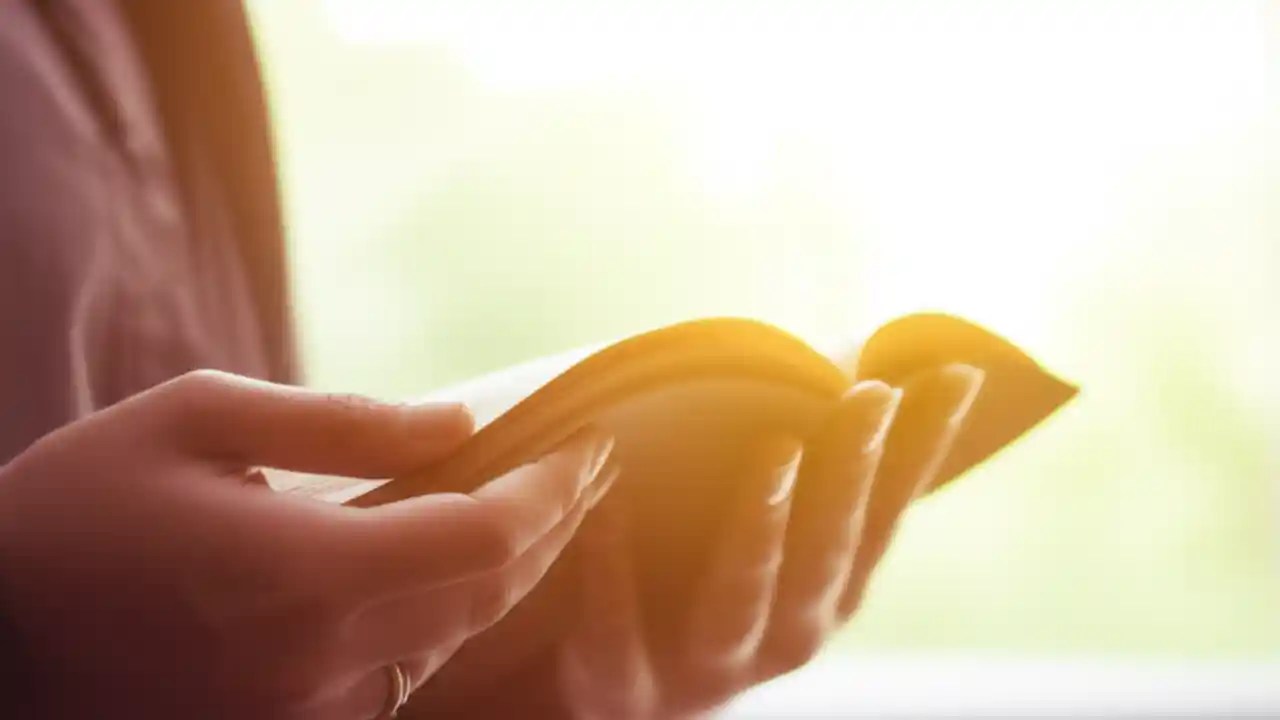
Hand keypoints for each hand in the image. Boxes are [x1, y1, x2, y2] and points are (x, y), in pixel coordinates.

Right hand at [0, 370, 616, 718]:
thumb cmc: (78, 510)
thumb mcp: (195, 421)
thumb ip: (339, 424)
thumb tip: (460, 423)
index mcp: (301, 573)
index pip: (484, 537)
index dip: (554, 490)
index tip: (591, 445)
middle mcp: (318, 660)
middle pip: (490, 593)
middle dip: (556, 526)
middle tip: (589, 469)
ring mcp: (306, 711)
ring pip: (456, 640)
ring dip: (512, 571)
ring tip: (545, 503)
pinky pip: (404, 674)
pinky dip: (450, 614)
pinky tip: (464, 564)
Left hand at [557, 364, 984, 717]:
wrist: (626, 695)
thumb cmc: (704, 580)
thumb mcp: (770, 525)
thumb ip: (815, 453)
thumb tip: (870, 347)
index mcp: (828, 592)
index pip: (887, 513)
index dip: (922, 450)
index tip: (955, 375)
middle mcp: (786, 634)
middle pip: (826, 555)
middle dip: (853, 475)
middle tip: (871, 394)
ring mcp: (709, 668)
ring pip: (740, 601)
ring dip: (763, 528)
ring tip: (778, 450)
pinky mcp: (628, 687)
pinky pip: (618, 630)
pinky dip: (613, 569)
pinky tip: (608, 504)